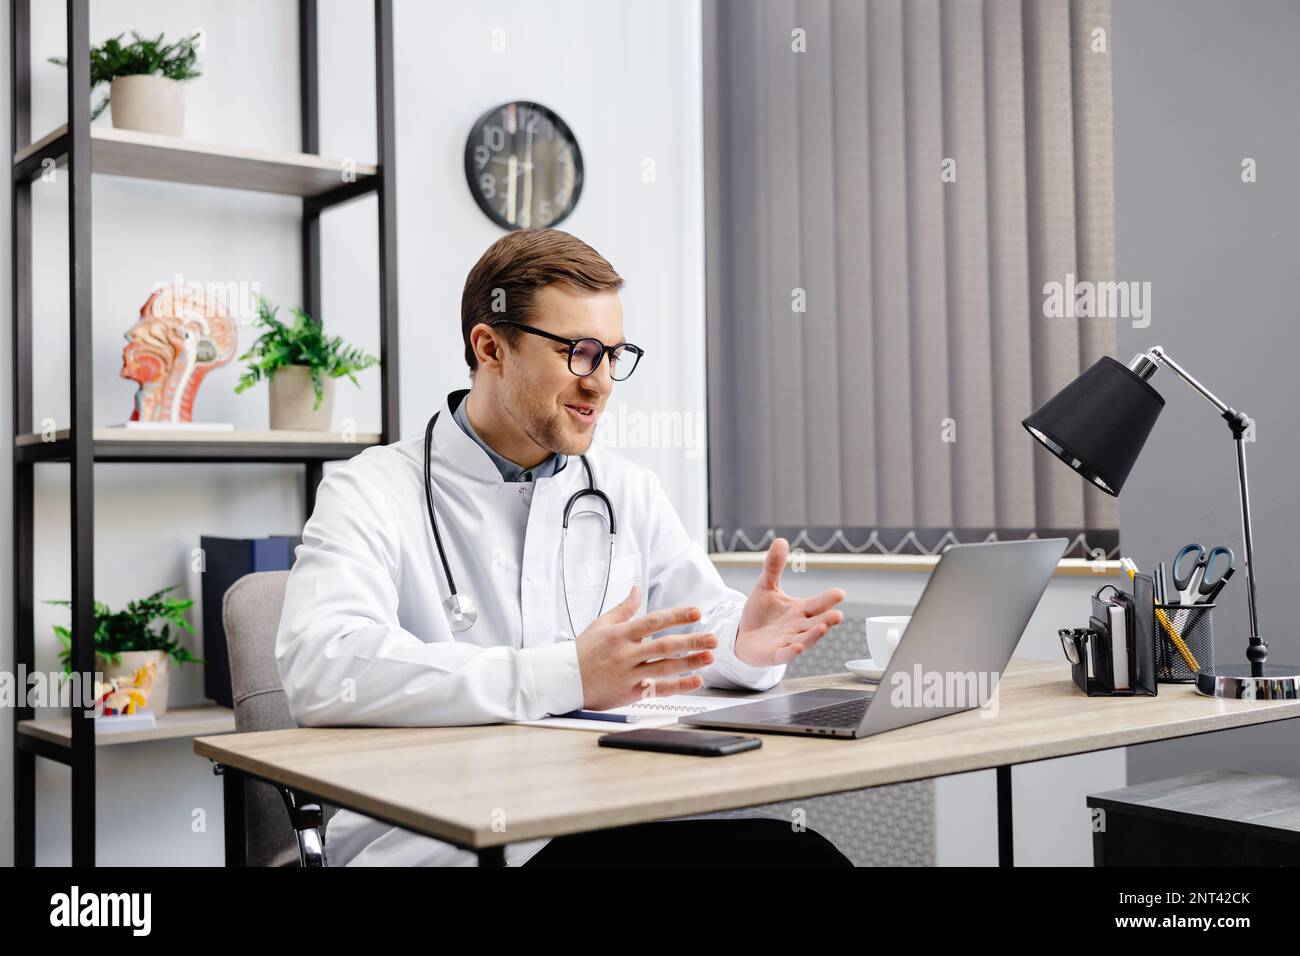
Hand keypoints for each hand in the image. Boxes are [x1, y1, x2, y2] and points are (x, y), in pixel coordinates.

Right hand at [575, 585, 718, 710]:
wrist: (564, 679)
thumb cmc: (583, 651)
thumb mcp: (601, 624)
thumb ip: (624, 608)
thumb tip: (637, 589)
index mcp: (620, 634)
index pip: (653, 621)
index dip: (676, 616)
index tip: (696, 612)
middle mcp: (626, 653)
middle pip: (663, 646)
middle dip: (691, 641)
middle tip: (712, 637)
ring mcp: (628, 674)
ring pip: (664, 668)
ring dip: (689, 663)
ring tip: (709, 657)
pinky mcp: (629, 693)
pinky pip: (657, 689)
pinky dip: (678, 686)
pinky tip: (695, 681)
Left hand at [735, 538, 845, 666]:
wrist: (743, 636)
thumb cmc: (760, 613)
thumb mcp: (766, 586)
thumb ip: (774, 566)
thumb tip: (781, 540)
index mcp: (800, 610)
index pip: (817, 604)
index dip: (828, 599)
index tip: (840, 593)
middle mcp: (798, 626)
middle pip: (816, 623)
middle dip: (828, 619)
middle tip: (838, 614)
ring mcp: (788, 642)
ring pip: (805, 639)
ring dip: (814, 635)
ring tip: (823, 627)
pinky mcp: (775, 654)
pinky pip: (786, 654)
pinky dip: (792, 652)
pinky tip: (798, 647)